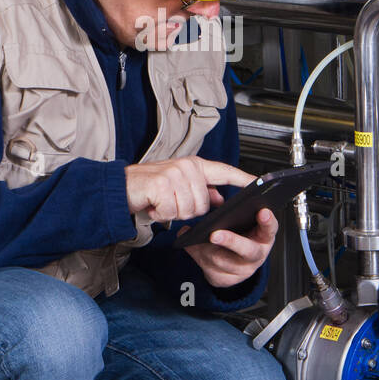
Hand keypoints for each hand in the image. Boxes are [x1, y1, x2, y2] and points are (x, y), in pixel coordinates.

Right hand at [124, 156, 253, 223]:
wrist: (120, 187)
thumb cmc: (150, 188)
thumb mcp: (178, 186)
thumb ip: (200, 190)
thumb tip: (219, 198)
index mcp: (194, 165)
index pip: (224, 171)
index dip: (242, 177)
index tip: (258, 182)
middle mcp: (187, 167)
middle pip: (204, 204)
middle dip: (187, 210)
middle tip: (170, 202)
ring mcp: (175, 174)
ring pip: (190, 210)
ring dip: (173, 213)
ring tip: (161, 203)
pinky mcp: (163, 185)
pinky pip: (173, 212)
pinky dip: (161, 214)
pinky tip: (153, 205)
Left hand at [179, 208, 278, 288]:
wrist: (236, 263)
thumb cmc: (240, 235)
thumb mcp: (241, 222)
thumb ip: (234, 210)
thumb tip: (215, 198)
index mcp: (264, 238)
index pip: (270, 229)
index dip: (268, 221)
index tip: (262, 211)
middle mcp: (256, 255)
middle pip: (247, 250)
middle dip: (230, 241)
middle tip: (214, 234)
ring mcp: (243, 271)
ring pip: (222, 261)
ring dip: (206, 249)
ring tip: (195, 237)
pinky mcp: (227, 280)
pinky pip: (210, 270)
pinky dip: (197, 255)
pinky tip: (190, 245)